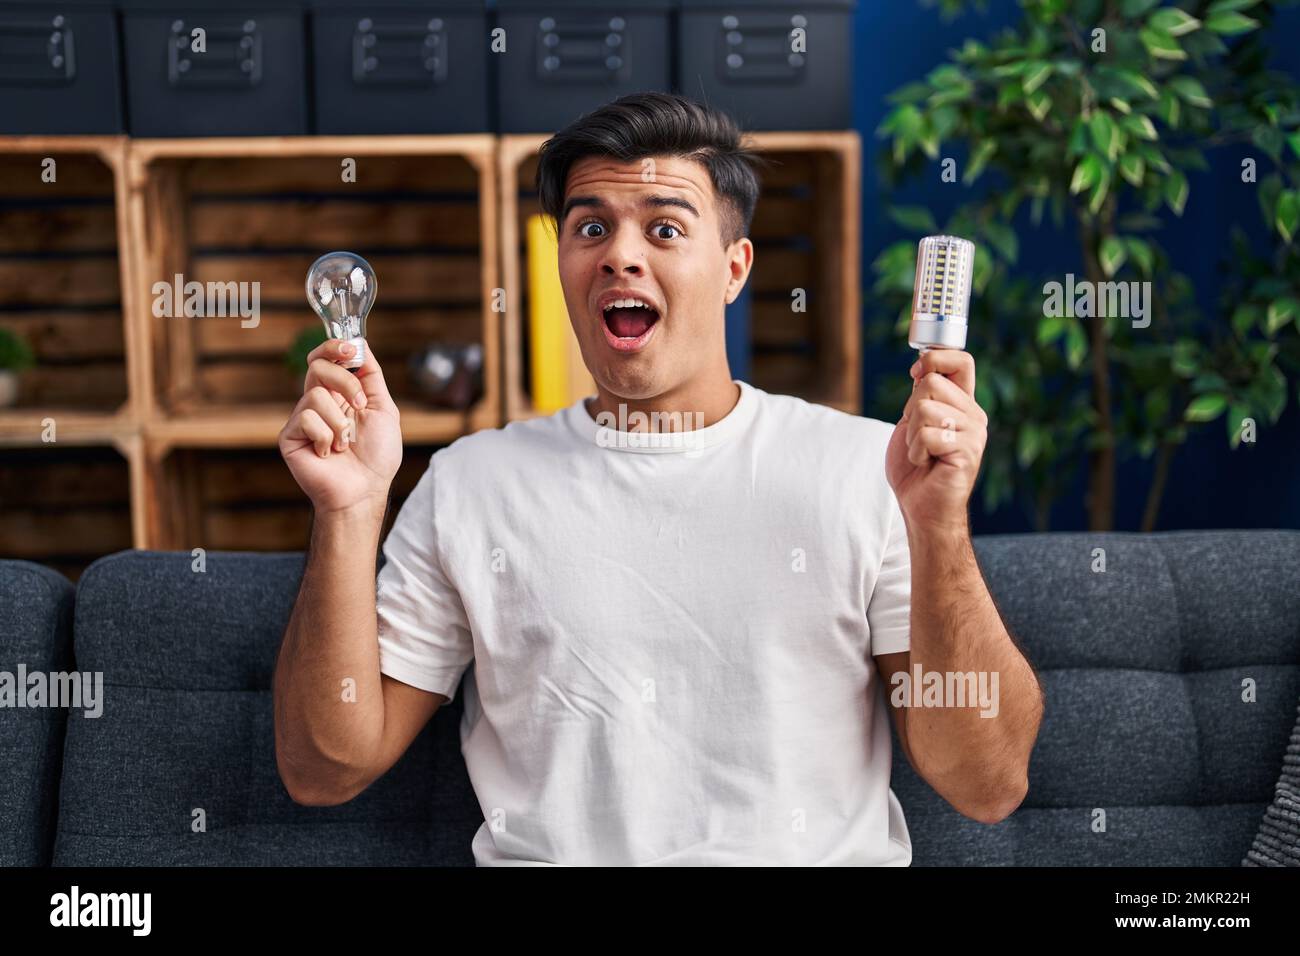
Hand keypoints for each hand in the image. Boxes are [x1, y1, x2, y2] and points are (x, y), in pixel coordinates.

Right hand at [278, 338, 402, 518]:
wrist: (365, 490)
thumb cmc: (377, 456)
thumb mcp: (383, 409)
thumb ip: (371, 376)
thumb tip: (361, 344)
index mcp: (339, 394)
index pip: (326, 359)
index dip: (333, 347)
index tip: (349, 349)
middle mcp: (318, 403)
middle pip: (318, 367)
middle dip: (346, 383)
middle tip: (360, 406)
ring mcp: (302, 419)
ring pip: (316, 395)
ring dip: (340, 422)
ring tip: (345, 444)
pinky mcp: (290, 436)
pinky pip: (307, 418)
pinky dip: (325, 437)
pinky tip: (328, 453)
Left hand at [885, 349, 987, 537]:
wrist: (921, 508)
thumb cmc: (915, 469)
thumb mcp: (913, 423)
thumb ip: (923, 397)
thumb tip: (923, 366)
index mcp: (963, 404)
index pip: (962, 360)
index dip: (935, 358)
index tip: (916, 374)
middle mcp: (974, 415)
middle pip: (932, 382)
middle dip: (910, 409)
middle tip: (917, 436)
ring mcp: (974, 433)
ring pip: (925, 408)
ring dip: (911, 434)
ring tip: (922, 452)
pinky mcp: (967, 452)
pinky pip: (927, 435)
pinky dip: (916, 451)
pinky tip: (926, 463)